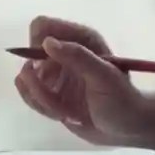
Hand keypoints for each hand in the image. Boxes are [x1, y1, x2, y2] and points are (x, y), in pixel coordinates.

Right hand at [13, 15, 148, 144]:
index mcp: (79, 39)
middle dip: (38, 83)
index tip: (45, 67)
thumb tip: (46, 42)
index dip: (36, 45)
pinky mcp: (51, 94)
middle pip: (29, 57)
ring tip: (67, 111)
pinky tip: (65, 115)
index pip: (42, 26)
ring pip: (26, 80)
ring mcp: (55, 74)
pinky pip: (30, 96)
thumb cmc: (122, 99)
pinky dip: (44, 108)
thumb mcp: (103, 76)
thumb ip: (77, 56)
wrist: (128, 128)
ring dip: (43, 100)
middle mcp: (63, 54)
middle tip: (58, 99)